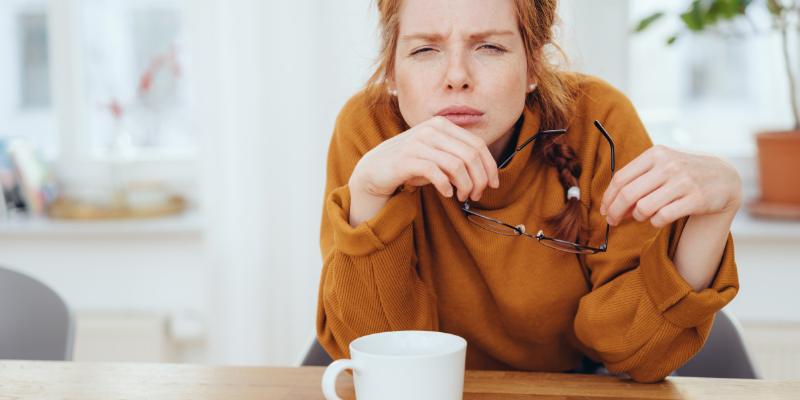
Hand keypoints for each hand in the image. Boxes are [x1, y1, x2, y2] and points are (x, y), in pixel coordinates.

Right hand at [348, 116, 498, 226]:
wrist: (374, 170)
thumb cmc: (410, 165)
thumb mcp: (437, 156)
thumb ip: (458, 158)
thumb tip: (484, 176)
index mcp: (441, 125)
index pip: (478, 144)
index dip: (490, 167)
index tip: (493, 184)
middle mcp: (431, 130)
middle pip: (471, 155)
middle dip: (480, 179)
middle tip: (477, 195)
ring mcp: (418, 143)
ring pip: (457, 166)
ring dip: (465, 186)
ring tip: (462, 197)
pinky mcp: (406, 159)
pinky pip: (436, 173)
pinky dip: (446, 187)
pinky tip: (447, 194)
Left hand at [600, 145, 741, 227]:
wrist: (726, 177)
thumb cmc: (686, 172)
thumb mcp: (664, 164)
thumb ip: (639, 179)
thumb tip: (613, 204)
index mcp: (656, 154)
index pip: (620, 178)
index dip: (608, 197)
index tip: (604, 209)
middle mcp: (669, 165)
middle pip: (628, 194)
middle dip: (616, 211)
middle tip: (613, 221)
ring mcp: (684, 182)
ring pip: (644, 208)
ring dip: (638, 217)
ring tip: (642, 216)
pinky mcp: (696, 199)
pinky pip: (662, 217)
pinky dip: (655, 222)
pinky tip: (658, 219)